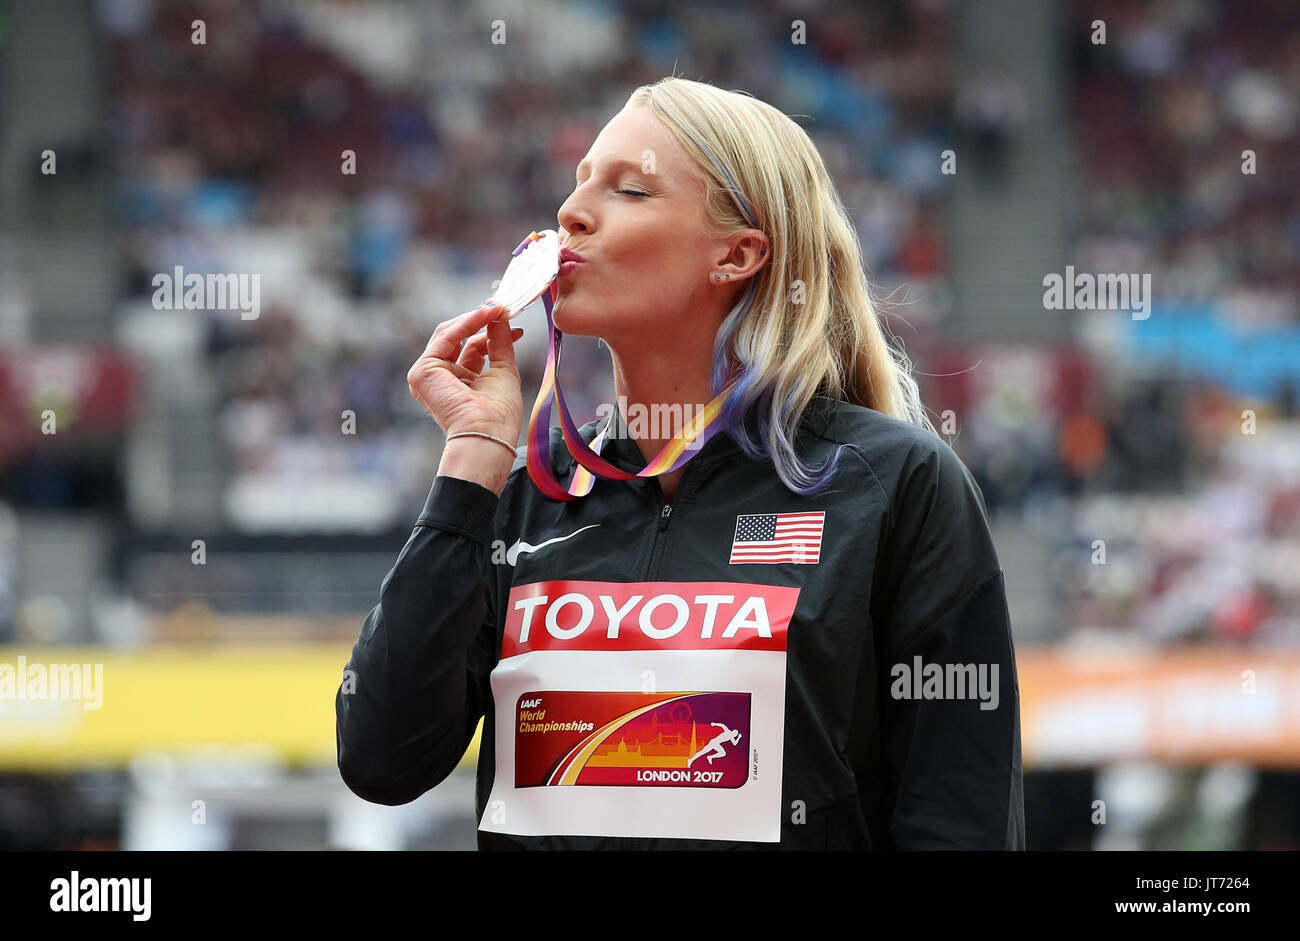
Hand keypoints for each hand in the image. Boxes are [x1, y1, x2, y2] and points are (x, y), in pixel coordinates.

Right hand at [407, 303, 524, 442]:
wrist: (488, 432)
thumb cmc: (498, 414)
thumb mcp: (504, 370)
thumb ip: (500, 342)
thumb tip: (500, 317)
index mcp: (461, 382)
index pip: (471, 347)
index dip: (489, 330)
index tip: (509, 317)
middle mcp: (443, 378)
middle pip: (456, 337)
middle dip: (479, 320)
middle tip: (501, 307)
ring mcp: (429, 375)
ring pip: (448, 334)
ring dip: (474, 319)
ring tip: (497, 309)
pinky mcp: (422, 372)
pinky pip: (445, 338)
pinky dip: (465, 324)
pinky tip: (485, 315)